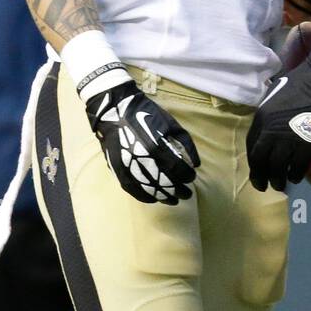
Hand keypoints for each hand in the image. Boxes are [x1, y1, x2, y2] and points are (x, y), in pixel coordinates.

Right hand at [84, 80, 198, 203]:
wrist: (115, 110)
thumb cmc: (146, 114)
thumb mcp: (171, 125)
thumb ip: (185, 144)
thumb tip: (195, 164)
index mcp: (157, 146)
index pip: (177, 169)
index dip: (187, 176)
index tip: (192, 177)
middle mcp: (142, 160)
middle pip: (165, 183)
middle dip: (179, 190)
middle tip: (187, 194)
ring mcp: (128, 167)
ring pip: (150, 190)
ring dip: (164, 197)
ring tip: (174, 200)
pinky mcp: (118, 170)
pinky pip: (133, 190)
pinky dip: (146, 197)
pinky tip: (155, 198)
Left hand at [247, 55, 310, 192]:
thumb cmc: (299, 82)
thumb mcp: (273, 95)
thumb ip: (268, 113)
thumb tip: (267, 127)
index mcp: (261, 118)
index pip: (251, 146)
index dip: (253, 161)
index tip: (256, 168)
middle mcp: (271, 131)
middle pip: (260, 161)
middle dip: (260, 176)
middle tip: (262, 186)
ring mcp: (289, 139)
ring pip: (278, 167)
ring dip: (277, 179)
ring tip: (279, 185)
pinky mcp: (307, 144)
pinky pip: (298, 167)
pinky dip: (295, 175)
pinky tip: (295, 177)